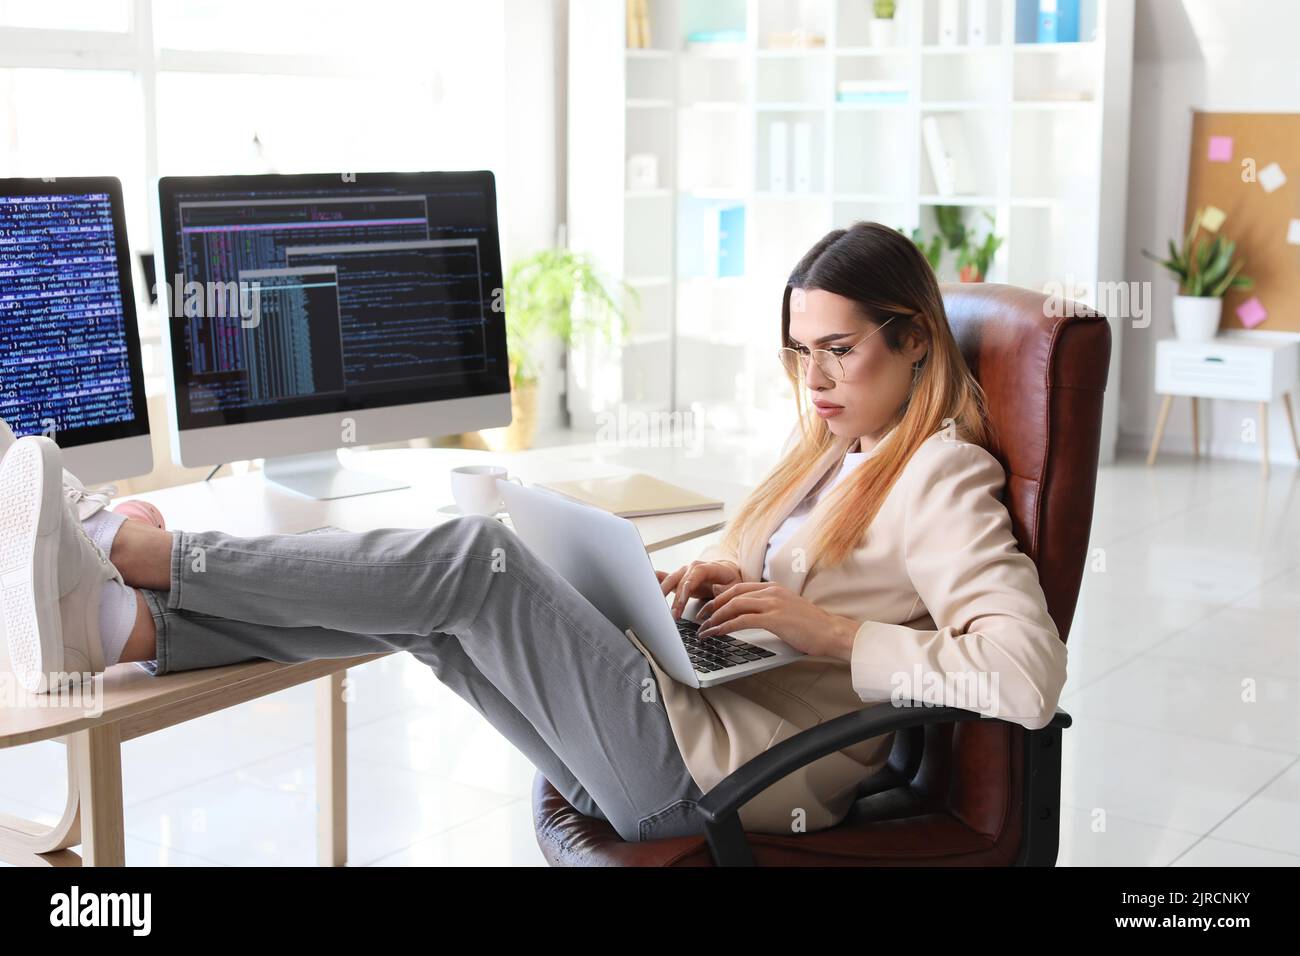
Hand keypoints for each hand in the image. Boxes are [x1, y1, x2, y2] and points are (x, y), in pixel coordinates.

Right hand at [658, 560, 742, 618]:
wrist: (727, 572)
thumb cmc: (730, 579)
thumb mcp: (733, 586)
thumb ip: (724, 593)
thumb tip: (715, 603)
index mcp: (706, 567)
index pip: (693, 576)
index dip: (685, 589)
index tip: (681, 603)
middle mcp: (692, 568)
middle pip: (678, 580)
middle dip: (673, 598)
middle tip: (670, 614)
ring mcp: (684, 572)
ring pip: (669, 580)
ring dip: (662, 594)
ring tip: (655, 607)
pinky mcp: (679, 579)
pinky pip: (664, 579)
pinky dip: (655, 582)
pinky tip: (644, 586)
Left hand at [696, 581, 858, 660]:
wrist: (831, 632)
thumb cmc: (811, 626)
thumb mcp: (787, 609)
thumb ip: (768, 607)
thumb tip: (748, 613)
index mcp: (772, 588)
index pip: (738, 588)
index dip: (719, 597)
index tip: (709, 608)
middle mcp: (770, 592)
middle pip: (731, 594)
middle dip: (712, 607)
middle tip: (700, 619)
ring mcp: (772, 603)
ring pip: (733, 606)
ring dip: (715, 618)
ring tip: (705, 629)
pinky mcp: (773, 618)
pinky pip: (742, 620)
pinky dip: (725, 626)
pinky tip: (717, 633)